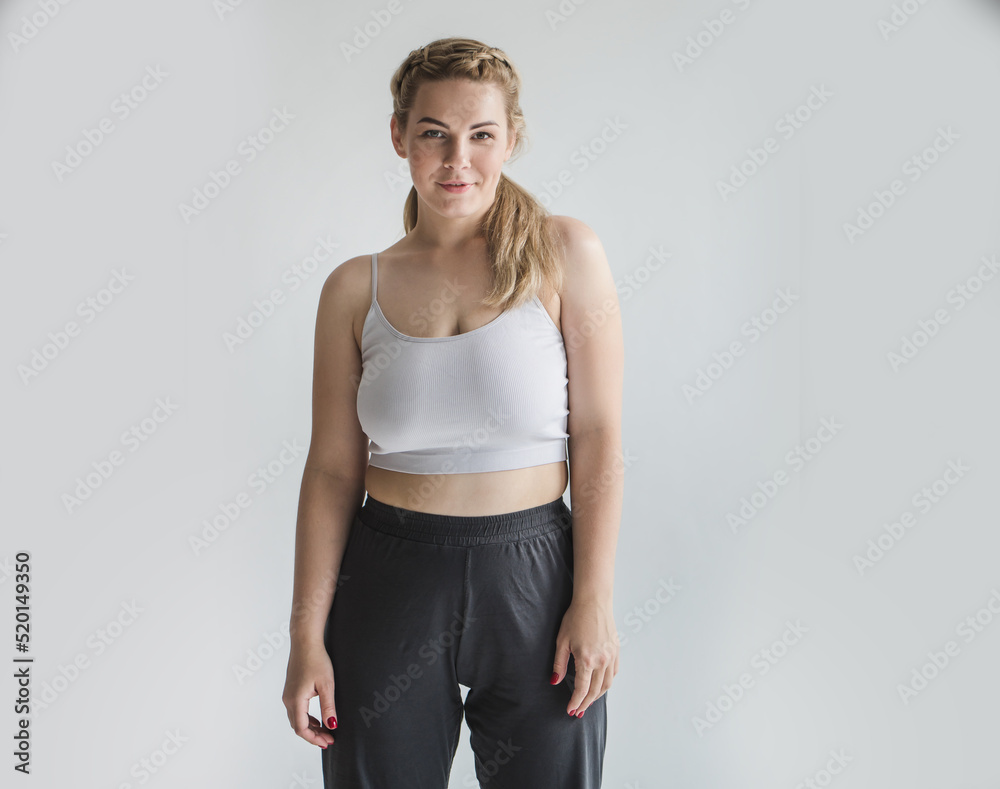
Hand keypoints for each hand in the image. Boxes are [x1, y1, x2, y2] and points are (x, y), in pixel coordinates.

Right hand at [282, 644, 337, 747]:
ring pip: (297, 719)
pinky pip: (296, 710)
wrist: (305, 642)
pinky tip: (318, 719)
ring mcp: (288, 695)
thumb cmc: (316, 660)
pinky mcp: (291, 690)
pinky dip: (307, 718)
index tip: (328, 741)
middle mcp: (288, 700)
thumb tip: (332, 725)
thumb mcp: (326, 684)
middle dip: (314, 735)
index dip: (314, 739)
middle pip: (298, 726)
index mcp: (295, 700)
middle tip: (330, 739)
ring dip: (310, 727)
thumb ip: (328, 706)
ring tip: (326, 731)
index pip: (302, 729)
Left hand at [550, 597, 618, 716]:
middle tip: (578, 712)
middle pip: (595, 690)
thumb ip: (559, 663)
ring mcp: (611, 656)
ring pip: (607, 684)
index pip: (582, 689)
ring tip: (588, 702)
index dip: (575, 702)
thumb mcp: (562, 641)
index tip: (570, 710)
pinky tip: (600, 685)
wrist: (594, 601)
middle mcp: (602, 660)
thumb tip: (555, 681)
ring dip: (597, 696)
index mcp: (587, 659)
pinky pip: (614, 673)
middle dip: (586, 703)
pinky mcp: (616, 650)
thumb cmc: (576, 618)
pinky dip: (607, 682)